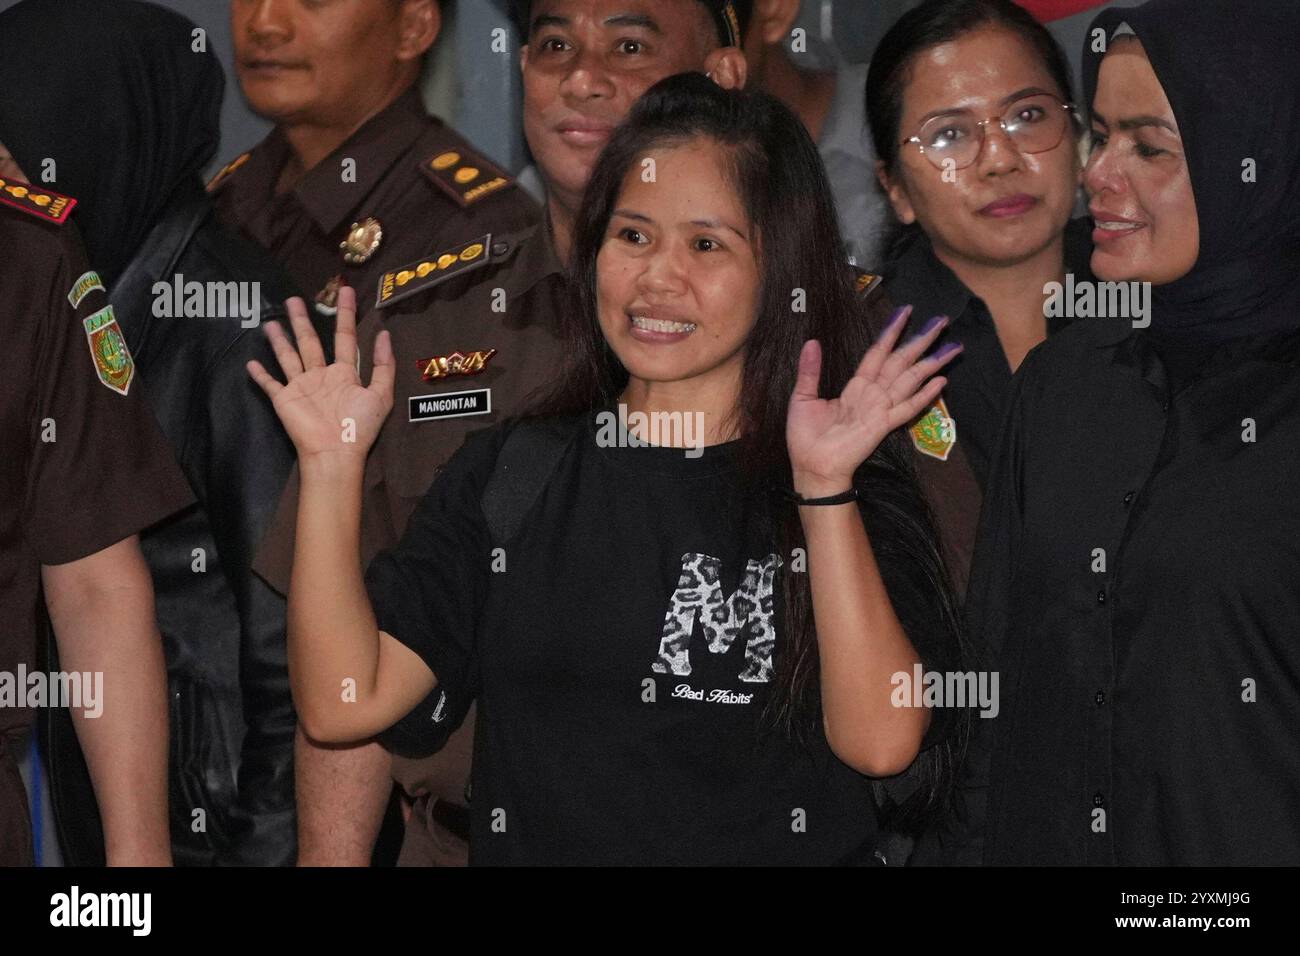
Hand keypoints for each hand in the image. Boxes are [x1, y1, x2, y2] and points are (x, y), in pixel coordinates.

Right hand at [246, 286, 393, 464]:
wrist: (335, 452)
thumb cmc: (359, 427)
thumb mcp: (381, 394)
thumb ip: (383, 365)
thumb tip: (385, 334)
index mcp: (345, 373)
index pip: (345, 337)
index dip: (346, 314)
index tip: (344, 291)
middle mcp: (321, 376)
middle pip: (310, 341)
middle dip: (302, 320)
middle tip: (294, 298)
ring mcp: (301, 387)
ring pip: (288, 356)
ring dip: (279, 340)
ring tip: (271, 321)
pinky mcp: (284, 399)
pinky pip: (270, 384)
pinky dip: (260, 375)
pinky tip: (251, 362)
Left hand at [786, 306, 961, 495]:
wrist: (811, 466)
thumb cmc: (805, 437)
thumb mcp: (803, 397)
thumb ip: (810, 370)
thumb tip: (812, 341)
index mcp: (855, 386)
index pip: (878, 352)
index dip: (891, 332)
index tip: (905, 312)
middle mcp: (873, 394)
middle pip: (901, 361)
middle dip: (921, 340)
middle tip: (941, 320)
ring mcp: (881, 409)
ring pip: (910, 379)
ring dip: (932, 362)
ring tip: (952, 346)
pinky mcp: (883, 425)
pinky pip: (908, 407)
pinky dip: (925, 395)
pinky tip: (941, 382)